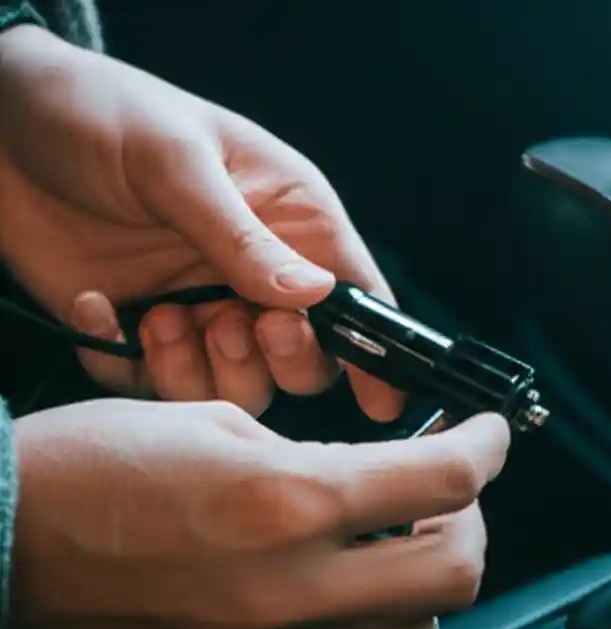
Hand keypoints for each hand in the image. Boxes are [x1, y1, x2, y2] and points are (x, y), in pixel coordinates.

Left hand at [0, 25, 401, 419]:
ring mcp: (198, 306)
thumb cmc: (103, 113)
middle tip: (231, 324)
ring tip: (160, 315)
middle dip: (276, 360)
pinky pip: (150, 384)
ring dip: (200, 369)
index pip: (355, 296)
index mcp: (291, 220)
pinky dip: (127, 362)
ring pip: (235, 386)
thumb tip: (317, 296)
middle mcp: (254, 273)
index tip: (379, 400)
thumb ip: (243, 237)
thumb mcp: (177, 162)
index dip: (375, 352)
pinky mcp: (137, 331)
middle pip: (305, 359)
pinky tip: (99, 305)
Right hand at [9, 399, 508, 628]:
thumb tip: (381, 476)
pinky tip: (341, 570)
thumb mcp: (218, 426)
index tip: (490, 435)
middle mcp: (288, 588)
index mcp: (287, 503)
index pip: (445, 481)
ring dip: (426, 577)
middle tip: (451, 489)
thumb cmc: (87, 469)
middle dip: (473, 522)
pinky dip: (367, 612)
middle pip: (455, 576)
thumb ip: (319, 458)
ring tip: (398, 532)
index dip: (489, 448)